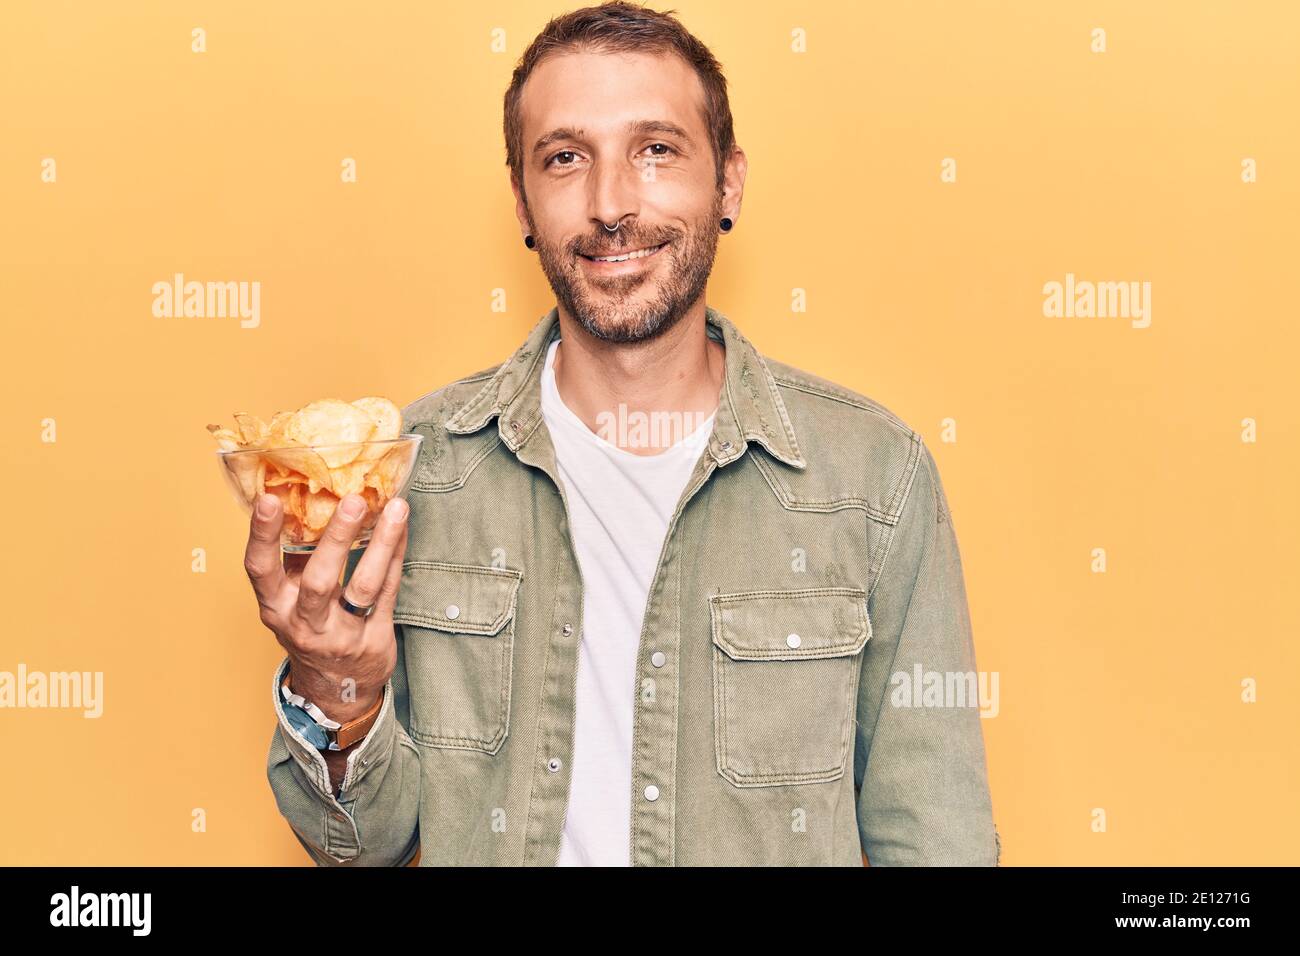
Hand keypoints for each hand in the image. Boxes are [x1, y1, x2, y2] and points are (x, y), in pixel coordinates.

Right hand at [244, 490, 408, 722]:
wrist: (334, 690)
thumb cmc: (311, 629)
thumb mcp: (290, 600)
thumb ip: (294, 556)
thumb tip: (300, 499)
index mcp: (276, 608)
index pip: (260, 570)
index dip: (262, 535)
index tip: (268, 499)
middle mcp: (305, 624)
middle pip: (319, 580)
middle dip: (337, 538)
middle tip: (354, 500)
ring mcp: (342, 635)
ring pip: (364, 586)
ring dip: (382, 544)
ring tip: (396, 508)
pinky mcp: (375, 639)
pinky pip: (389, 593)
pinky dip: (397, 558)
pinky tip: (403, 530)